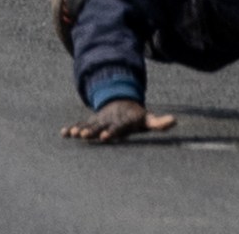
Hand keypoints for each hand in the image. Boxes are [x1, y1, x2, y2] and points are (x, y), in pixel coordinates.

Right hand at [61, 99, 176, 143]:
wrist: (121, 102)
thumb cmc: (137, 117)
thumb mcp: (148, 120)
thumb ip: (159, 122)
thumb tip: (174, 121)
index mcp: (122, 122)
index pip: (117, 128)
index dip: (112, 132)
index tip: (105, 137)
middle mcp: (108, 121)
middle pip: (99, 127)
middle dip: (91, 131)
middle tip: (83, 136)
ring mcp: (99, 121)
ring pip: (88, 126)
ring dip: (79, 129)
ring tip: (71, 134)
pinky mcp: (92, 123)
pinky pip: (81, 125)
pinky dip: (72, 128)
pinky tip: (64, 133)